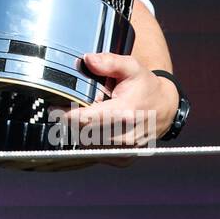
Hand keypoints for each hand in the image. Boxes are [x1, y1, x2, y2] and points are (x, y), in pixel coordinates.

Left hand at [49, 52, 179, 167]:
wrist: (165, 108)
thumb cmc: (145, 86)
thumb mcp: (131, 67)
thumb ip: (109, 62)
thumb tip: (87, 60)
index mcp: (125, 112)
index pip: (85, 119)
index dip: (65, 114)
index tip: (54, 107)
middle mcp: (126, 135)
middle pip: (83, 132)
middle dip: (74, 120)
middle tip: (74, 106)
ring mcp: (125, 150)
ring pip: (87, 144)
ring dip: (81, 131)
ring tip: (90, 115)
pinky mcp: (123, 158)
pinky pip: (95, 152)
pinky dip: (91, 141)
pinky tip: (97, 128)